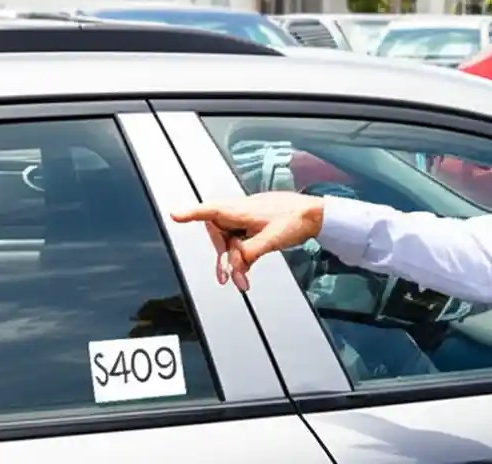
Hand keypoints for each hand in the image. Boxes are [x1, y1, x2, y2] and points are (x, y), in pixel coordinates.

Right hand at [170, 191, 324, 291]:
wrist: (316, 215)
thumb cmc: (296, 219)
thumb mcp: (272, 240)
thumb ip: (249, 253)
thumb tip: (235, 266)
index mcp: (243, 210)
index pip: (212, 211)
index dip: (192, 213)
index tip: (175, 215)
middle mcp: (242, 212)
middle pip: (218, 232)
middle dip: (222, 254)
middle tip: (226, 275)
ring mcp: (248, 219)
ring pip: (229, 240)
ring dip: (232, 261)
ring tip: (239, 281)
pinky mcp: (255, 226)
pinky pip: (240, 242)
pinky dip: (240, 258)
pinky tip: (244, 273)